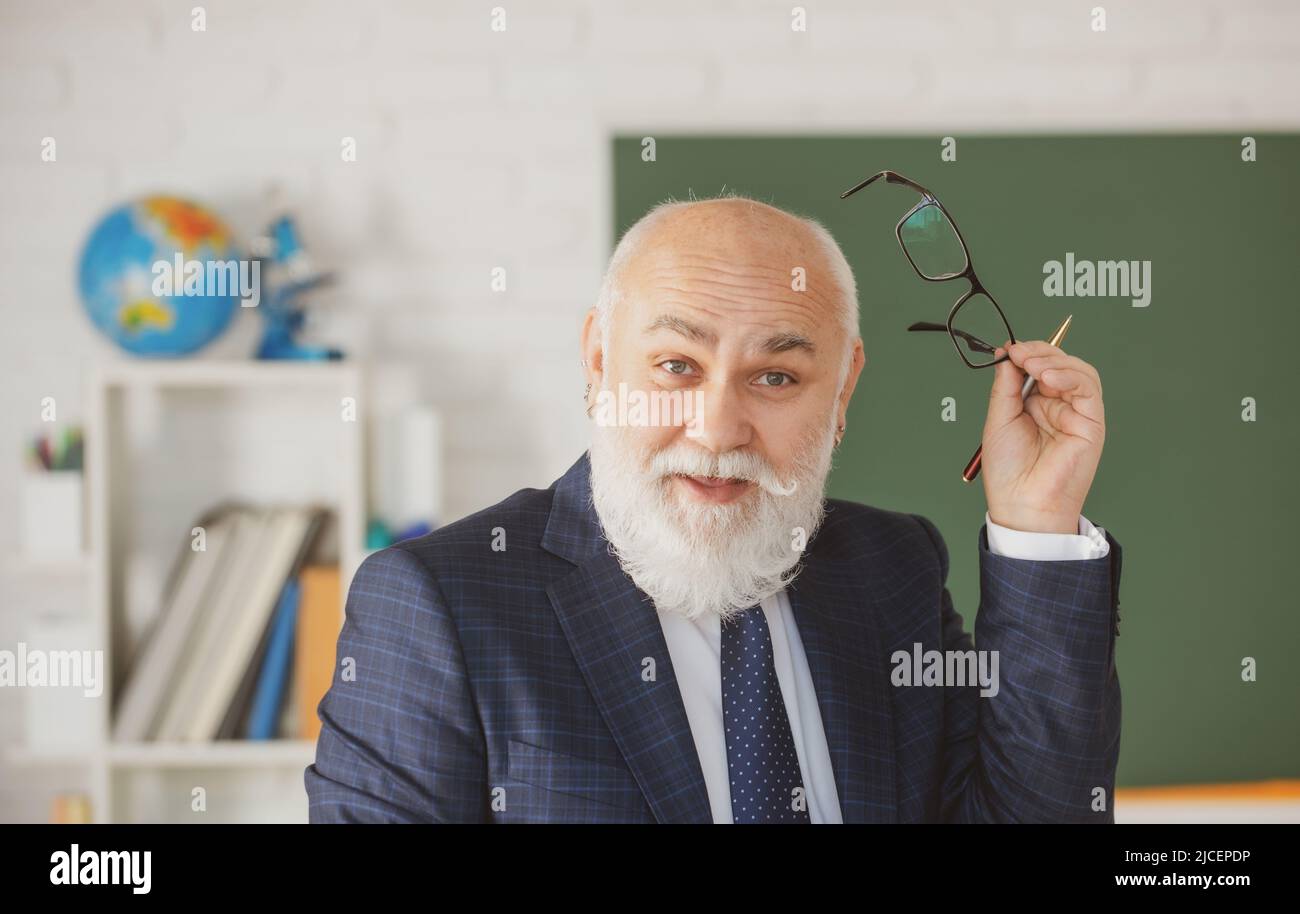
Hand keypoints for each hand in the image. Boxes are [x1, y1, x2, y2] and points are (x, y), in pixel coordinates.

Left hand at [981, 339, 1104, 533]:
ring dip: (1055, 361)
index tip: (1009, 350)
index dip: (1026, 354)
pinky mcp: (1092, 423)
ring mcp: (1076, 414)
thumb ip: (1005, 386)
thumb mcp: (999, 419)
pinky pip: (1088, 389)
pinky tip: (1049, 378)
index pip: (1038, 367)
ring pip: (1078, 371)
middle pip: (1059, 364)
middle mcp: (1058, 406)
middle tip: (1019, 353)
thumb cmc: (1009, 471)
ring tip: (1032, 365)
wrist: (1022, 503)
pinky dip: (1070, 376)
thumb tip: (1007, 353)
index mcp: (1035, 404)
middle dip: (1039, 353)